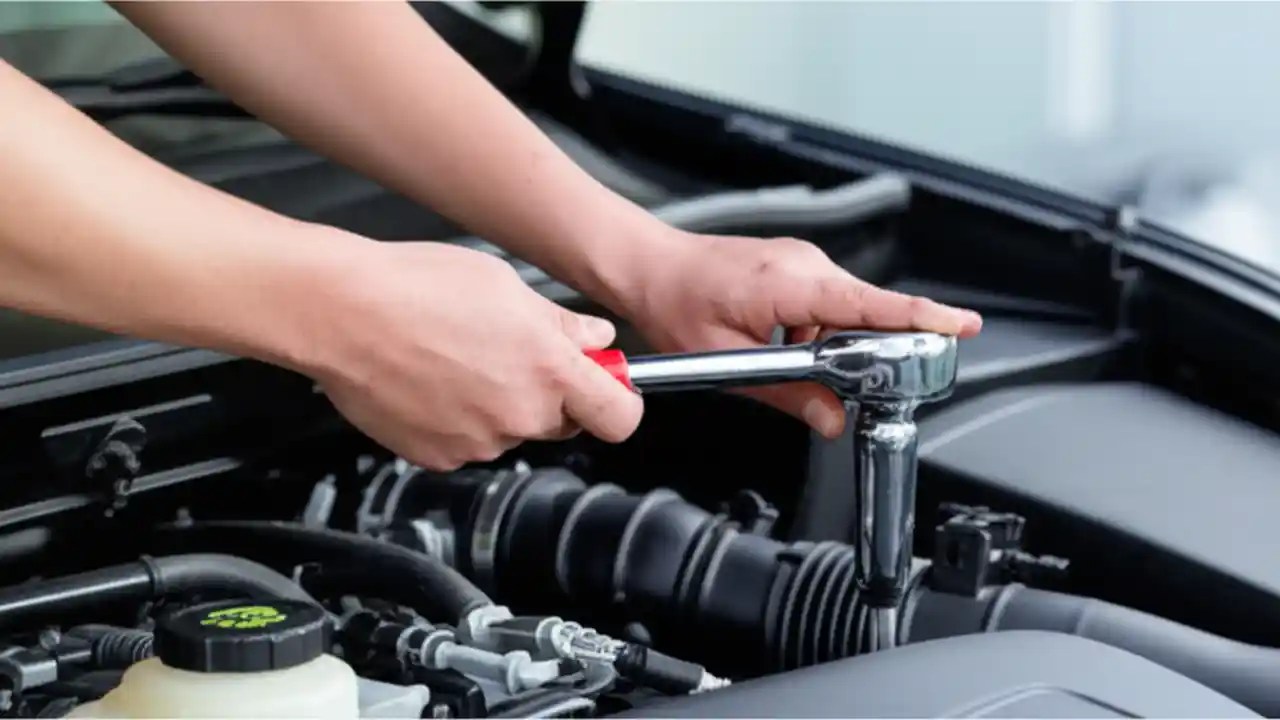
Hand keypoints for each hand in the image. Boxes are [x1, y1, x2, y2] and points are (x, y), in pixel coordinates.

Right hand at [306, 238, 642, 469]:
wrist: (340, 312)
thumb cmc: (415, 287)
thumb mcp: (507, 286)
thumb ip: (561, 324)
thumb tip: (594, 340)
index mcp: (549, 370)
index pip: (620, 416)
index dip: (619, 402)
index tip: (610, 388)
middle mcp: (518, 415)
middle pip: (561, 423)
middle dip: (550, 395)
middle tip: (515, 355)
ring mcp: (477, 442)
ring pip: (509, 431)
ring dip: (498, 405)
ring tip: (458, 358)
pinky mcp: (437, 456)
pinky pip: (466, 443)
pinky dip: (458, 420)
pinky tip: (432, 381)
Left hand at [620, 232, 982, 438]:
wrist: (651, 266)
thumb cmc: (677, 303)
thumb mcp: (729, 363)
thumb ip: (789, 395)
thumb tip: (833, 419)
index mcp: (787, 283)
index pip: (869, 303)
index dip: (920, 316)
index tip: (961, 325)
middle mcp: (804, 264)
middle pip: (869, 311)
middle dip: (880, 350)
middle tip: (862, 383)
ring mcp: (804, 261)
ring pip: (850, 312)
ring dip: (841, 345)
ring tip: (792, 361)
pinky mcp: (800, 267)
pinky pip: (832, 305)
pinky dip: (824, 333)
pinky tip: (790, 348)